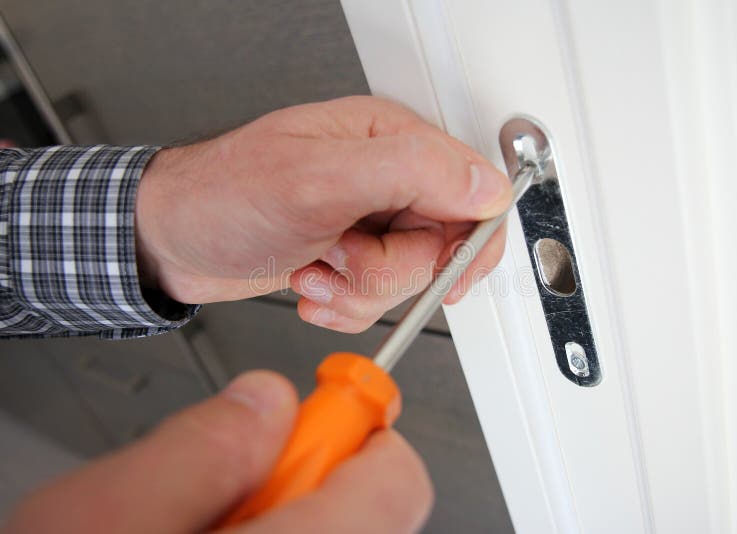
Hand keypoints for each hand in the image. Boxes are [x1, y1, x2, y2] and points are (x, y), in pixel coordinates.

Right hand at [4, 371, 432, 532]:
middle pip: (366, 513)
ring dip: (270, 518)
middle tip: (227, 486)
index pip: (398, 481)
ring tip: (192, 530)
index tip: (320, 416)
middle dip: (299, 479)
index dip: (357, 431)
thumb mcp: (102, 519)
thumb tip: (265, 402)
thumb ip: (200, 446)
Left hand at [135, 96, 511, 331]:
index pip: (474, 189)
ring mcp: (368, 220)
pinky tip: (309, 284)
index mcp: (390, 140)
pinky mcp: (351, 256)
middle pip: (442, 245)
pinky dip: (343, 307)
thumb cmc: (223, 196)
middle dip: (389, 270)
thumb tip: (485, 186)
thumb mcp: (317, 179)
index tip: (443, 274)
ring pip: (409, 280)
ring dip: (357, 291)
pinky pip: (378, 300)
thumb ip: (410, 172)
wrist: (170, 240)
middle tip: (340, 255)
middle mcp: (386, 178)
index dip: (468, 241)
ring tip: (313, 267)